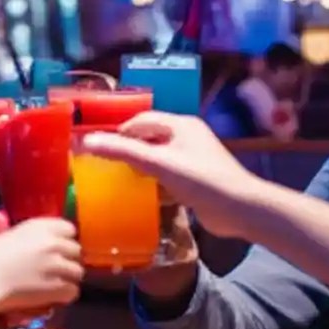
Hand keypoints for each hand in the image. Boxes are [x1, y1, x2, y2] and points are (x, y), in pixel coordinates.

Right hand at [0, 217, 82, 313]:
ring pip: (78, 272)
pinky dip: (64, 296)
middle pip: (76, 250)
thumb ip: (33, 238)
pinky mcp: (58, 286)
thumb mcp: (11, 237)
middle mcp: (53, 242)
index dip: (64, 241)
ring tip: (51, 285)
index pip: (69, 228)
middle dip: (67, 260)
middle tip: (53, 270)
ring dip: (67, 279)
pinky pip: (73, 291)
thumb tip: (49, 245)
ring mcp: (57, 264)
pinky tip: (50, 296)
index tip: (56, 250)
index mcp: (40, 226)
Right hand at [80, 112, 262, 237]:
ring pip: (158, 158)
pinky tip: (140, 194)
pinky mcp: (195, 180)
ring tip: (117, 179)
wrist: (240, 208)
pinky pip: (167, 176)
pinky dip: (153, 182)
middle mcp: (187, 138)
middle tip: (104, 164)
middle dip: (128, 150)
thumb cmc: (201, 179)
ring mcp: (192, 159)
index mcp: (181, 125)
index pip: (142, 120)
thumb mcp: (159, 163)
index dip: (119, 131)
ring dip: (140, 168)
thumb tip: (88, 142)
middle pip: (149, 138)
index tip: (99, 147)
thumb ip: (124, 152)